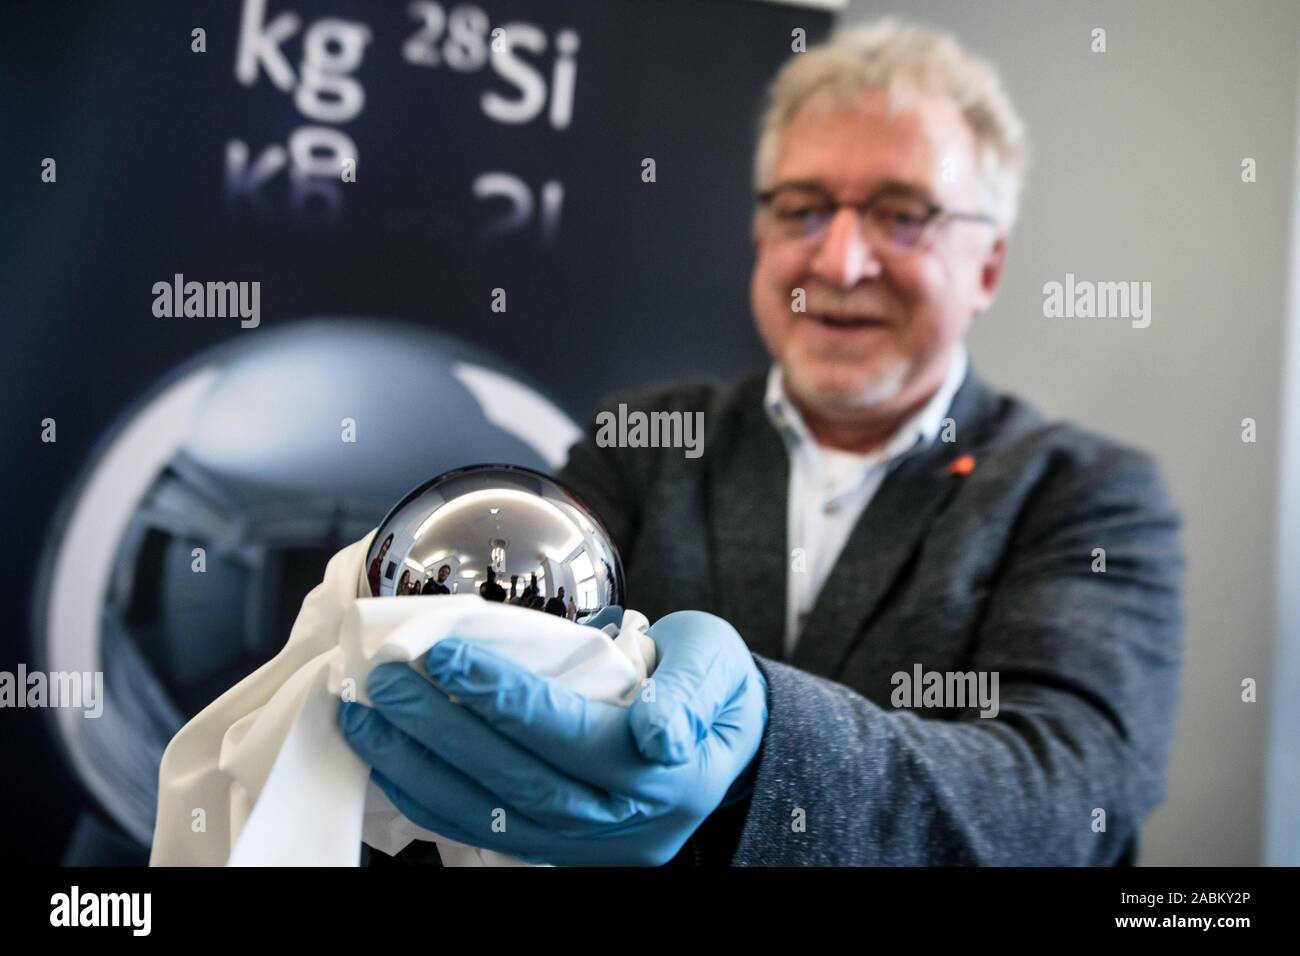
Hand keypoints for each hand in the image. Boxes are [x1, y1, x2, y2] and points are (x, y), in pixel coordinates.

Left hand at [338, 610, 767, 865]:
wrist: (726, 746)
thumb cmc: (712, 687)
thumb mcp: (716, 664)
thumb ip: (689, 691)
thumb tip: (657, 732)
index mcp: (666, 772)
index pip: (567, 733)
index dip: (503, 695)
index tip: (443, 651)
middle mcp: (625, 820)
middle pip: (518, 778)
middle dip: (442, 728)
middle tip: (386, 679)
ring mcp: (592, 844)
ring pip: (493, 814)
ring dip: (420, 767)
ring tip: (368, 719)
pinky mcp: (565, 849)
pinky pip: (488, 833)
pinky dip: (433, 801)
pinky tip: (391, 764)